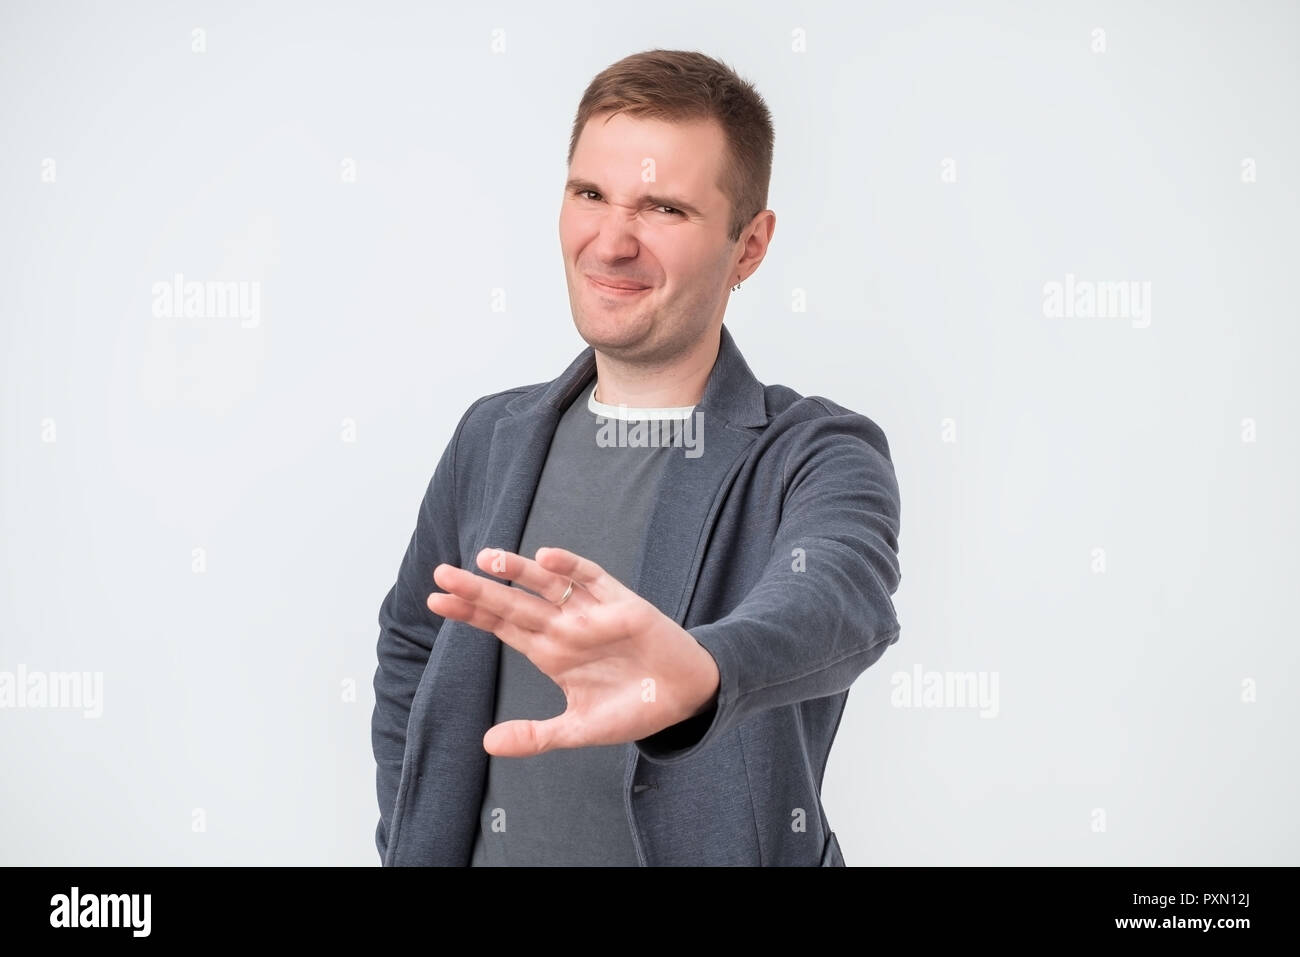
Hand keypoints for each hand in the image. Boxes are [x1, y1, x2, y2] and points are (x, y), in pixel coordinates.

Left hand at [427, 546, 720, 757]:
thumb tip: (488, 744)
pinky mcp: (622, 603)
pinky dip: (571, 567)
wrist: (685, 700)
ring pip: (546, 585)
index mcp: (550, 652)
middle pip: (513, 603)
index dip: (470, 613)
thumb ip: (536, 737)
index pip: (501, 626)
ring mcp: (590, 612)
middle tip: (441, 573)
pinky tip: (546, 558)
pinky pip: (592, 578)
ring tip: (485, 559)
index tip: (435, 600)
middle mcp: (564, 627)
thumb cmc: (633, 709)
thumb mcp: (579, 730)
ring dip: (518, 571)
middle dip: (478, 590)